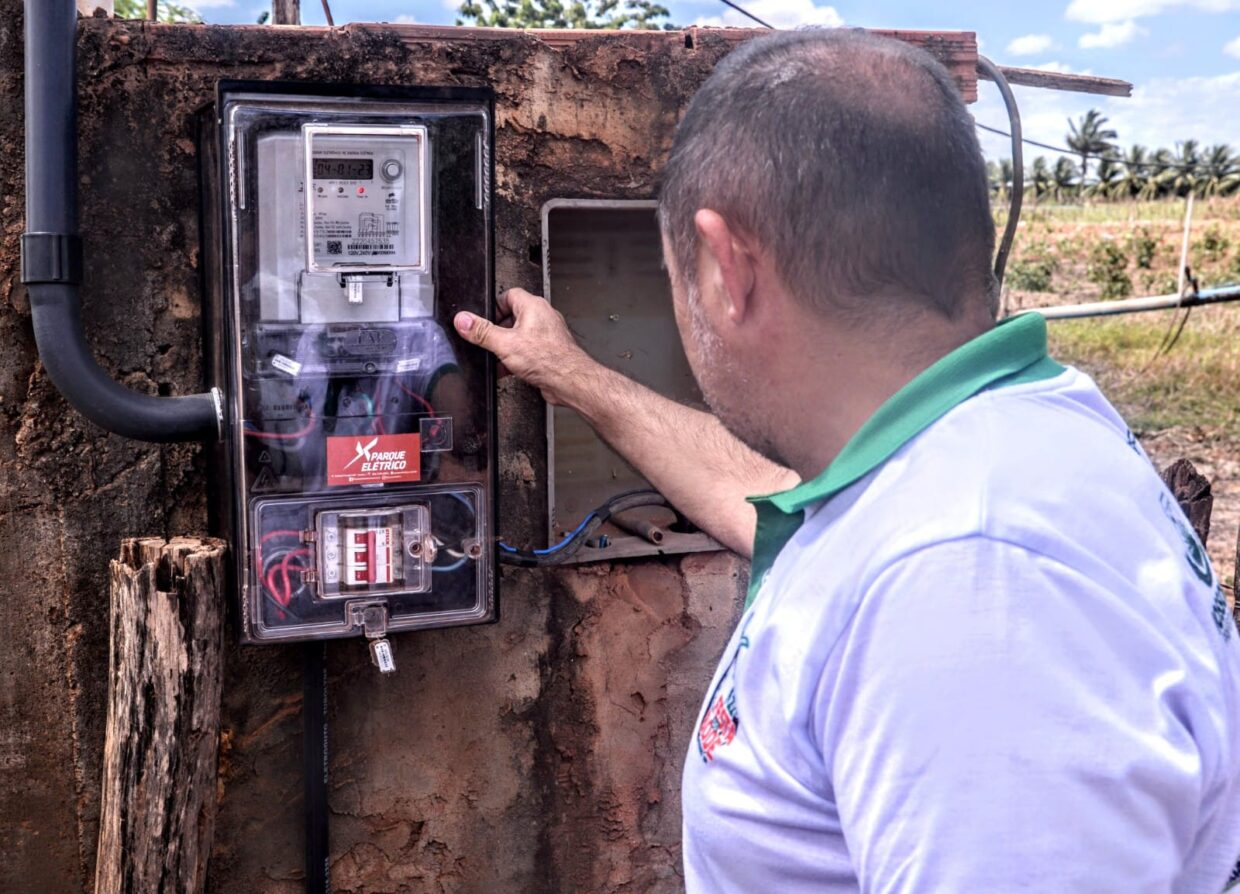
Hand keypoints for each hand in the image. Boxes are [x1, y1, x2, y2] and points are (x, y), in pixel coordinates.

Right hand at [453, 288, 596, 407]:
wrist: (569, 381)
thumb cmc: (548, 358)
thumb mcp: (505, 344)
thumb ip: (482, 332)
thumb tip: (463, 320)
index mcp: (533, 306)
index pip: (508, 295)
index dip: (493, 306)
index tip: (483, 318)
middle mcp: (542, 317)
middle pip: (513, 316)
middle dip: (498, 330)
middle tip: (489, 339)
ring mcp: (547, 335)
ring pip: (520, 335)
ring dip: (507, 347)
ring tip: (498, 357)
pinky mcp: (549, 351)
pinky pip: (528, 350)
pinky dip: (516, 358)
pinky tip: (508, 370)